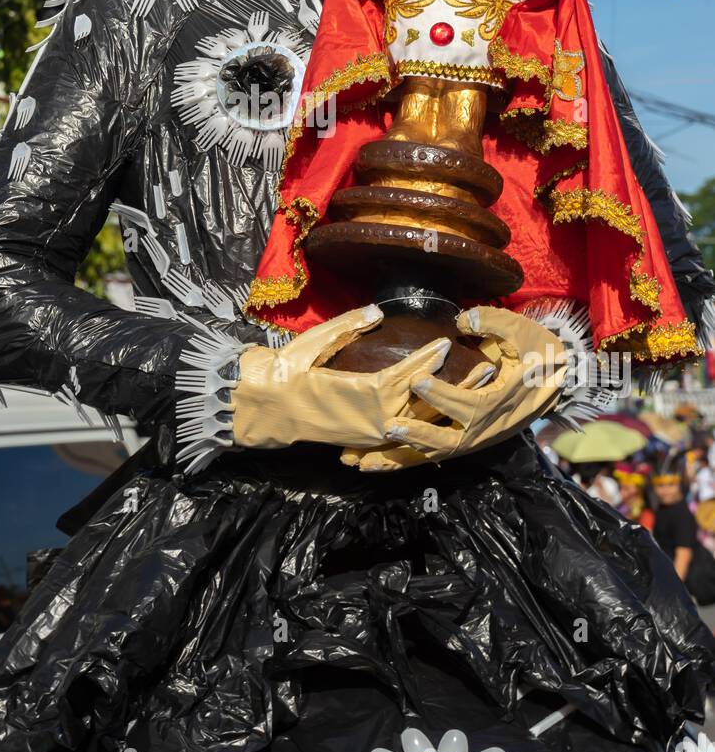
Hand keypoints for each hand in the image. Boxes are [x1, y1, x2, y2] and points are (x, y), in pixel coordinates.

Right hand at [231, 304, 453, 450]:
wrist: (267, 411)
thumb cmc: (289, 373)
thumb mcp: (314, 344)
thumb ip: (347, 327)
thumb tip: (376, 310)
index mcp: (364, 394)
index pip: (407, 374)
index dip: (428, 358)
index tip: (448, 341)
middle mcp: (376, 418)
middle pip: (425, 400)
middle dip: (455, 383)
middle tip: (485, 368)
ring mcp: (374, 434)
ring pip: (420, 418)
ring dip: (448, 403)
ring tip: (475, 389)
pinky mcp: (369, 442)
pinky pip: (406, 432)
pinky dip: (427, 421)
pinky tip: (443, 412)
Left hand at [341, 306, 567, 468]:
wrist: (555, 382)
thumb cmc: (536, 353)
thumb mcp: (523, 332)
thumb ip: (493, 323)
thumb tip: (461, 319)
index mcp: (499, 402)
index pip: (468, 404)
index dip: (442, 395)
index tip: (416, 380)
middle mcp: (485, 428)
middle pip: (449, 442)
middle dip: (418, 435)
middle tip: (389, 427)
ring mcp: (473, 439)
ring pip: (434, 455)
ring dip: (399, 459)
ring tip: (365, 462)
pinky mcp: (463, 440)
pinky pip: (430, 456)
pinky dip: (402, 462)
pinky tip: (372, 466)